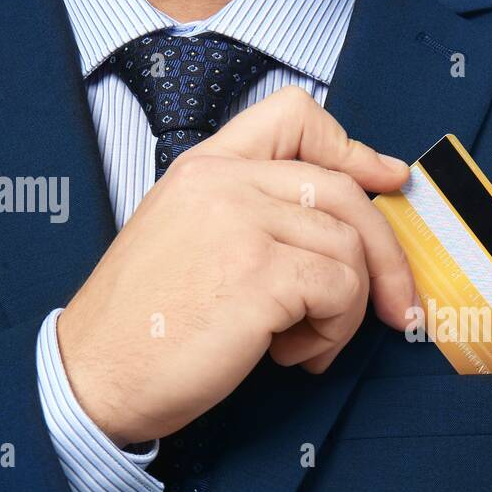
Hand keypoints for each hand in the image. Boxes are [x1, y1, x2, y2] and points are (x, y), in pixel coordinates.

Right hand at [56, 86, 414, 446]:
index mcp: (205, 168)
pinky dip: (333, 332)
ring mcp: (242, 223)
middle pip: (345, 192)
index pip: (295, 115)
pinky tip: (288, 354)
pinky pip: (343, 290)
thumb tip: (341, 228)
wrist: (92, 376)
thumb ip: (251, 216)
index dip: (353, 147)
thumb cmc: (144, 327)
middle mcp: (224, 183)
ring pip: (350, 248)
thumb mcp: (189, 241)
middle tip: (398, 309)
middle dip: (386, 256)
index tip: (386, 179)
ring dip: (346, 311)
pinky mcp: (260, 273)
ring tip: (301, 342)